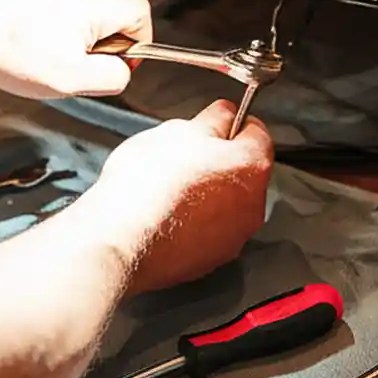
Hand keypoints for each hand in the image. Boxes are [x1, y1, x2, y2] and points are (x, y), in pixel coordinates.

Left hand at [0, 0, 151, 98]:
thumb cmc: (0, 42)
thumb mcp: (68, 79)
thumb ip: (110, 77)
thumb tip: (122, 71)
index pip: (142, 16)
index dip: (135, 46)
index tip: (112, 65)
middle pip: (110, 13)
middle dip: (95, 44)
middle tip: (66, 64)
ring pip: (82, 8)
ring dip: (69, 34)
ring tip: (37, 52)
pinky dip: (46, 21)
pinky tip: (22, 37)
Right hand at [94, 100, 273, 294]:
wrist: (120, 241)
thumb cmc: (148, 183)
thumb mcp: (178, 131)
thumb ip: (212, 120)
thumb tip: (225, 116)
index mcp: (251, 166)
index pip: (257, 134)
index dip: (233, 124)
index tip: (214, 124)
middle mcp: (253, 206)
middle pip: (243, 173)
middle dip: (219, 162)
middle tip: (185, 157)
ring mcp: (233, 238)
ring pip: (227, 205)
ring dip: (208, 194)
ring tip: (170, 189)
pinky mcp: (211, 260)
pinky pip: (209, 232)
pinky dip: (195, 222)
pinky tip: (166, 215)